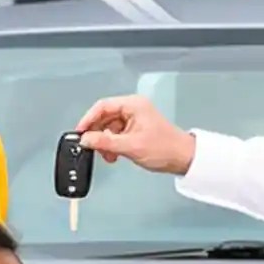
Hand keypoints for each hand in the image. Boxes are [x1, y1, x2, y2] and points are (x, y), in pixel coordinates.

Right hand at [75, 94, 195, 174]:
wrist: (183, 158)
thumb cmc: (165, 148)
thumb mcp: (130, 146)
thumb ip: (105, 142)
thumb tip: (86, 139)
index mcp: (133, 105)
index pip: (102, 106)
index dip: (88, 120)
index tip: (80, 133)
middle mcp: (133, 108)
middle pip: (104, 116)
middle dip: (97, 133)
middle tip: (91, 146)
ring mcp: (135, 118)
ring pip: (109, 126)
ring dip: (105, 142)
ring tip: (107, 155)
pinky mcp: (136, 128)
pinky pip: (117, 133)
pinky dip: (112, 144)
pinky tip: (114, 154)